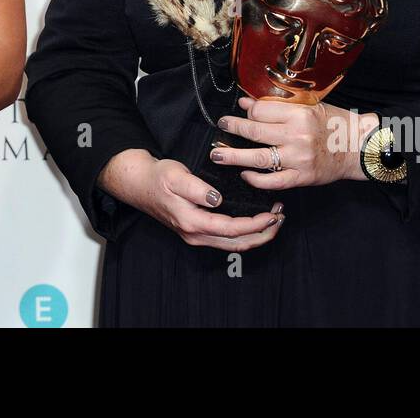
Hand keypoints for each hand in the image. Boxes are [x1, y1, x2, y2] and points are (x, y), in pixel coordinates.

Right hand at [100, 150, 283, 251]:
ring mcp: (196, 234)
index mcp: (192, 222)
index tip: (271, 214)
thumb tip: (217, 200)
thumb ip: (197, 189)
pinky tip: (254, 220)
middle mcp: (195, 234)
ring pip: (233, 244)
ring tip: (274, 220)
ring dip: (256, 235)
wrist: (139, 183)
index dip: (255, 224)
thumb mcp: (176, 176)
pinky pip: (226, 238)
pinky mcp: (198, 230)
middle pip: (236, 244)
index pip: (231, 230)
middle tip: (281, 218)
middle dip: (263, 234)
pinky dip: (244, 232)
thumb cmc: (157, 177)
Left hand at [212, 97, 373, 188]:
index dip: (248, 111)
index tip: (242, 111)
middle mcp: (297, 136)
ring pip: (257, 158)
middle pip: (254, 132)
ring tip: (218, 155)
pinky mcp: (301, 178)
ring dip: (233, 157)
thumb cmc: (334, 125)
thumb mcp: (309, 107)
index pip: (261, 111)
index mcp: (299, 115)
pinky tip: (245, 174)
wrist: (358, 148)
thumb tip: (245, 103)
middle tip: (221, 126)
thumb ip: (276, 106)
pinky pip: (272, 181)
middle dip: (232, 128)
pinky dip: (255, 179)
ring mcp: (298, 159)